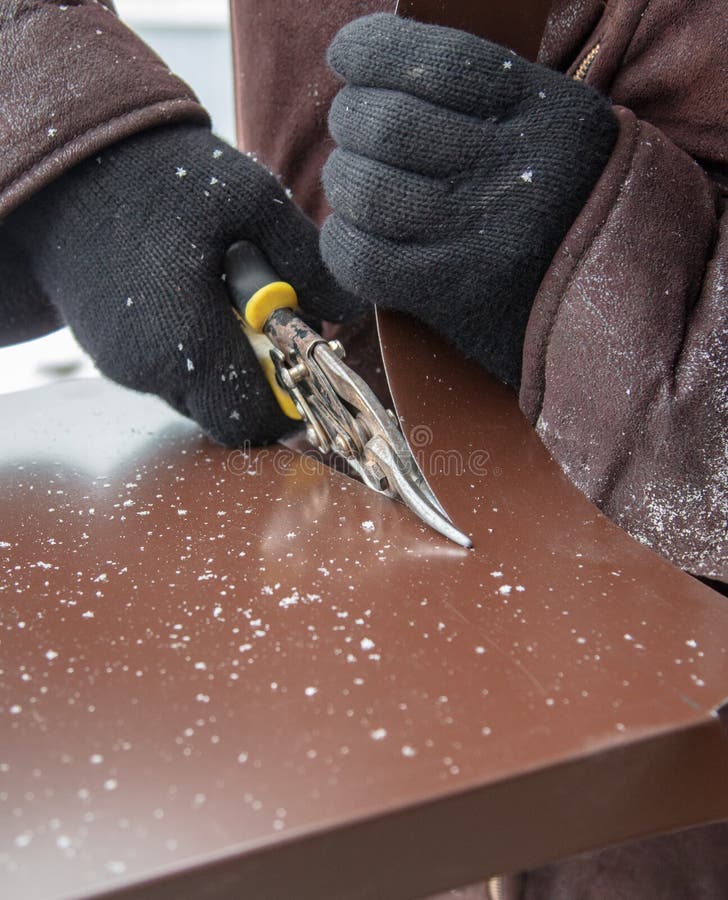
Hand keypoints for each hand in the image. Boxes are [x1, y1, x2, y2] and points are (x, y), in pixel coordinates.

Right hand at [8, 125, 362, 445]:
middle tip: (266, 323)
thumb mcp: (252, 199)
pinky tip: (193, 302)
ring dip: (225, 366)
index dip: (287, 404)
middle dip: (258, 381)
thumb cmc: (164, 179)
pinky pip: (168, 378)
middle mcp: (149, 369)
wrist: (70, 168)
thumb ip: (307, 262)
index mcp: (186, 338)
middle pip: (228, 413)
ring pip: (197, 398)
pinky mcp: (110, 357)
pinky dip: (193, 355)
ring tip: (224, 302)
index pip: (251, 422)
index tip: (300, 362)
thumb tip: (348, 314)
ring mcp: (122, 367)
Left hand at [321, 13, 617, 387]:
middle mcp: (516, 172)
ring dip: (343, 182)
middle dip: (350, 120)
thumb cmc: (568, 204)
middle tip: (353, 130)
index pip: (436, 62)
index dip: (371, 51)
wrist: (616, 301)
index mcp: (546, 113)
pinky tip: (354, 232)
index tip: (345, 55)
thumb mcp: (555, 126)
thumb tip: (378, 74)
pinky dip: (342, 241)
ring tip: (355, 182)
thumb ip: (484, 95)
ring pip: (367, 191)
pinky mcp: (455, 295)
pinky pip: (364, 260)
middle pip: (386, 126)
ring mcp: (484, 238)